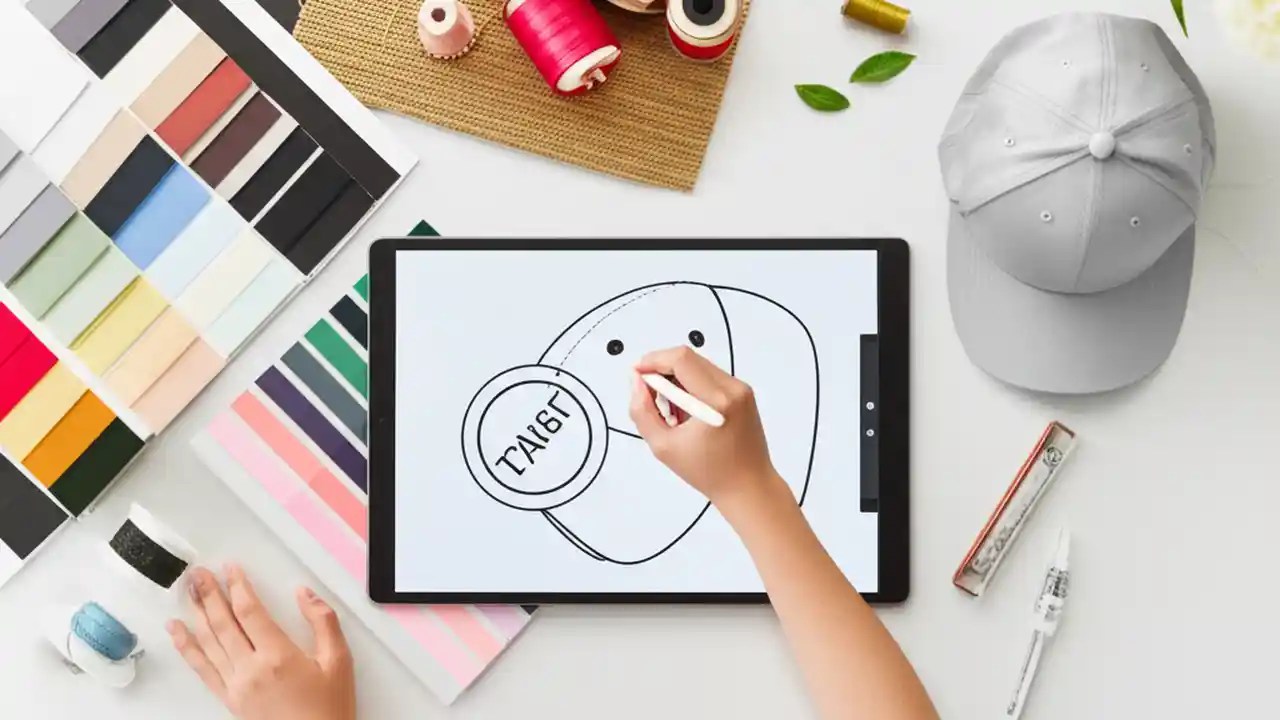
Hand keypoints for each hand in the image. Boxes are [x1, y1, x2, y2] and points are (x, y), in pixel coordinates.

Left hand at [167, 565, 354, 719]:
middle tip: (198, 573)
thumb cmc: (329, 708)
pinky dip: (186, 648)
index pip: (250, 612)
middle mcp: (251, 669)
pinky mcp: (229, 699)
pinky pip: (201, 669)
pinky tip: (177, 632)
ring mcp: (236, 685)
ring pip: (208, 643)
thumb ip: (323, 621)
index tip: (230, 568)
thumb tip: (305, 594)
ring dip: (195, 614)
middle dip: (209, 595)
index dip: (238, 586)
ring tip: (187, 592)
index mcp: (279, 656)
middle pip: (223, 623)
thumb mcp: (339, 661)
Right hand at [629, 346, 784, 509]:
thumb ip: (642, 411)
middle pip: (688, 358)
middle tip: (652, 399)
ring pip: (698, 365)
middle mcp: (733, 389)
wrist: (748, 487)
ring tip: (673, 413)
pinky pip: (710, 376)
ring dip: (677, 380)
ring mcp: (741, 389)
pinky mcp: (743, 392)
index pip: (680, 359)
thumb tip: (637, 382)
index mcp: (716, 402)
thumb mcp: (663, 446)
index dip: (653, 361)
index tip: (638, 375)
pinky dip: (692, 387)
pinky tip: (688, 414)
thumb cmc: (709, 473)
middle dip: (662, 371)